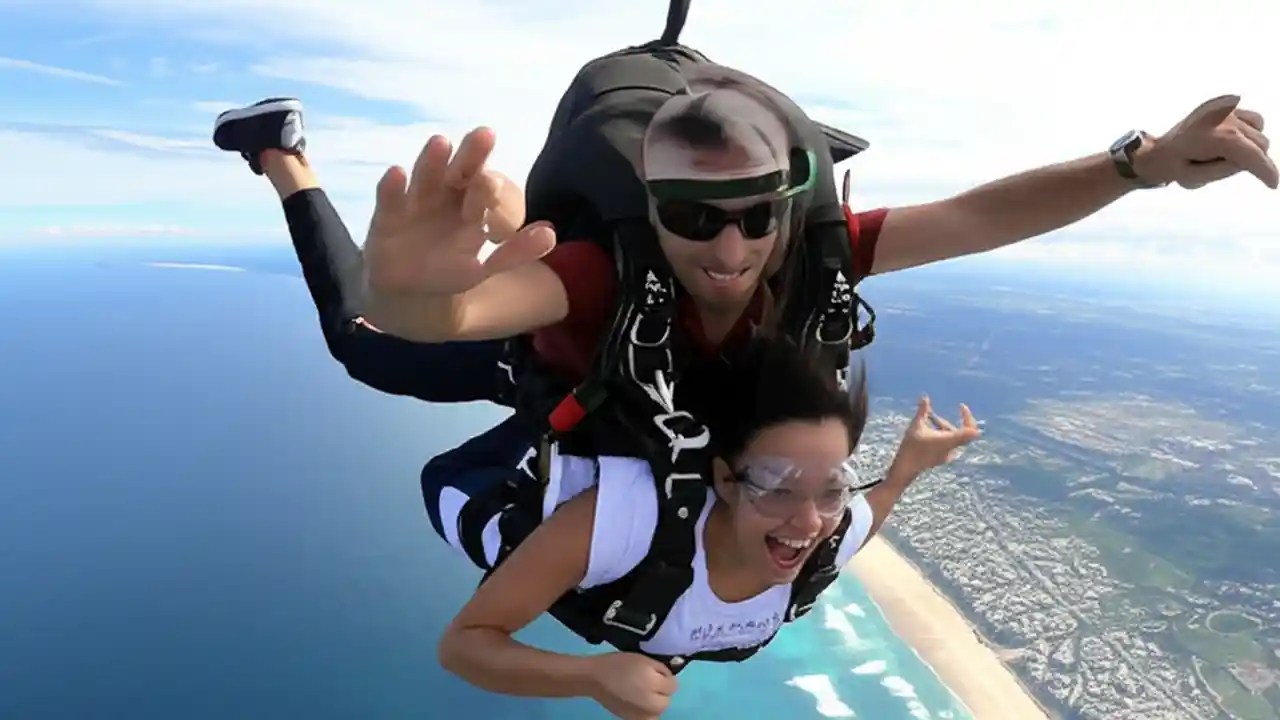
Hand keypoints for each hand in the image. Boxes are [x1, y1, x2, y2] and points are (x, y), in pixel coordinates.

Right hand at [363, 127, 557, 298]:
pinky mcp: (386, 217)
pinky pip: (390, 199)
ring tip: (441, 143)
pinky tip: (397, 173)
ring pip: (426, 178)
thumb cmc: (451, 269)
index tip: (493, 183)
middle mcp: (444, 195)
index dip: (489, 186)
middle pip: (459, 171)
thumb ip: (515, 252)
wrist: (410, 291)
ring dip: (432, 161)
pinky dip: (391, 187)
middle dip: (471, 155)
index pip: (484, 187)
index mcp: (471, 204)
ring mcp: (415, 203)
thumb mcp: (485, 266)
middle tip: (485, 134)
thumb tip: (551, 234)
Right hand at [588, 652, 676, 719]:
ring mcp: (641, 714)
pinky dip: (646, 712)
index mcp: (653, 683)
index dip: (665, 678)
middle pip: (667, 701)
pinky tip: (638, 703)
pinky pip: (648, 718)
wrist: (594, 678)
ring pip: (658, 712)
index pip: (673, 686)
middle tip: (650, 684)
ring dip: (655, 704)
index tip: (656, 673)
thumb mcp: (642, 659)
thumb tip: (668, 677)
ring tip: (644, 695)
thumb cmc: (618, 663)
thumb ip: (660, 669)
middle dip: (662, 693)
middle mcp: (650, 701)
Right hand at [892, 395, 981, 476]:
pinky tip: (929, 430)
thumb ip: (922, 410)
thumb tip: (924, 396)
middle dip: (955, 420)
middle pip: (965, 432)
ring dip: (944, 426)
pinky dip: (942, 434)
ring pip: (953, 436)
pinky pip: (949, 442)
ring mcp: (948, 454)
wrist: (906, 468)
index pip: (971, 430)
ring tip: (928, 418)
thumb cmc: (910, 447)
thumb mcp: (915, 425)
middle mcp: (952, 448)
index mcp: (949, 440)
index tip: (961, 407)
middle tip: (955, 410)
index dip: (969, 417)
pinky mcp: (943, 457)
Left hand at [1134, 95, 1277, 189]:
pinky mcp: (1224, 105)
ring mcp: (1224, 109)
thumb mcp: (1196, 177)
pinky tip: (1231, 142)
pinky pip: (1252, 119)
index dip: (1266, 171)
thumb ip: (1226, 169)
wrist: (1156, 151)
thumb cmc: (1172, 167)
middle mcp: (1223, 119)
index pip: (1252, 154)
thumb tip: (1248, 160)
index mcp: (1214, 137)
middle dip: (1252, 161)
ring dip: (1250, 147)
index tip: (1272, 185)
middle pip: (1259, 144)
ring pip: (1259, 132)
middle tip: (1222, 168)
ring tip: (1222, 155)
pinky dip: (1249, 132)